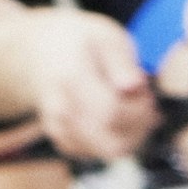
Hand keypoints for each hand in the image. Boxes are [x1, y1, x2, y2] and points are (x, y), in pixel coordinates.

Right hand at [27, 11, 161, 163]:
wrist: (41, 51)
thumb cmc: (79, 41)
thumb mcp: (105, 35)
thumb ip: (121, 61)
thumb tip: (133, 86)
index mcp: (71, 79)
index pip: (112, 113)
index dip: (139, 108)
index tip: (146, 91)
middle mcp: (62, 110)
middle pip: (113, 143)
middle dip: (140, 127)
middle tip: (143, 101)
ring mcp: (60, 129)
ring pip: (110, 152)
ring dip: (131, 133)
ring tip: (130, 105)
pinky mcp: (64, 141)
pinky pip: (100, 153)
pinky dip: (116, 139)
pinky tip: (117, 116)